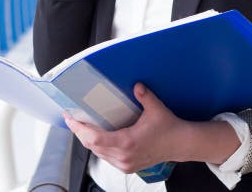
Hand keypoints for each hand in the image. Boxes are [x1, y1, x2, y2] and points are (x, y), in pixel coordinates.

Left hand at [63, 83, 189, 173]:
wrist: (180, 144)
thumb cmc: (169, 129)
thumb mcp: (157, 109)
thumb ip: (145, 96)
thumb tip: (136, 85)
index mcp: (128, 143)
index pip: (95, 139)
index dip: (80, 129)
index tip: (71, 119)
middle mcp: (124, 156)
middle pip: (92, 146)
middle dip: (79, 132)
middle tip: (71, 119)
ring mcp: (125, 164)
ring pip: (97, 153)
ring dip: (87, 140)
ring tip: (81, 126)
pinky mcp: (127, 166)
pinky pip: (106, 157)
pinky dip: (98, 147)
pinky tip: (96, 137)